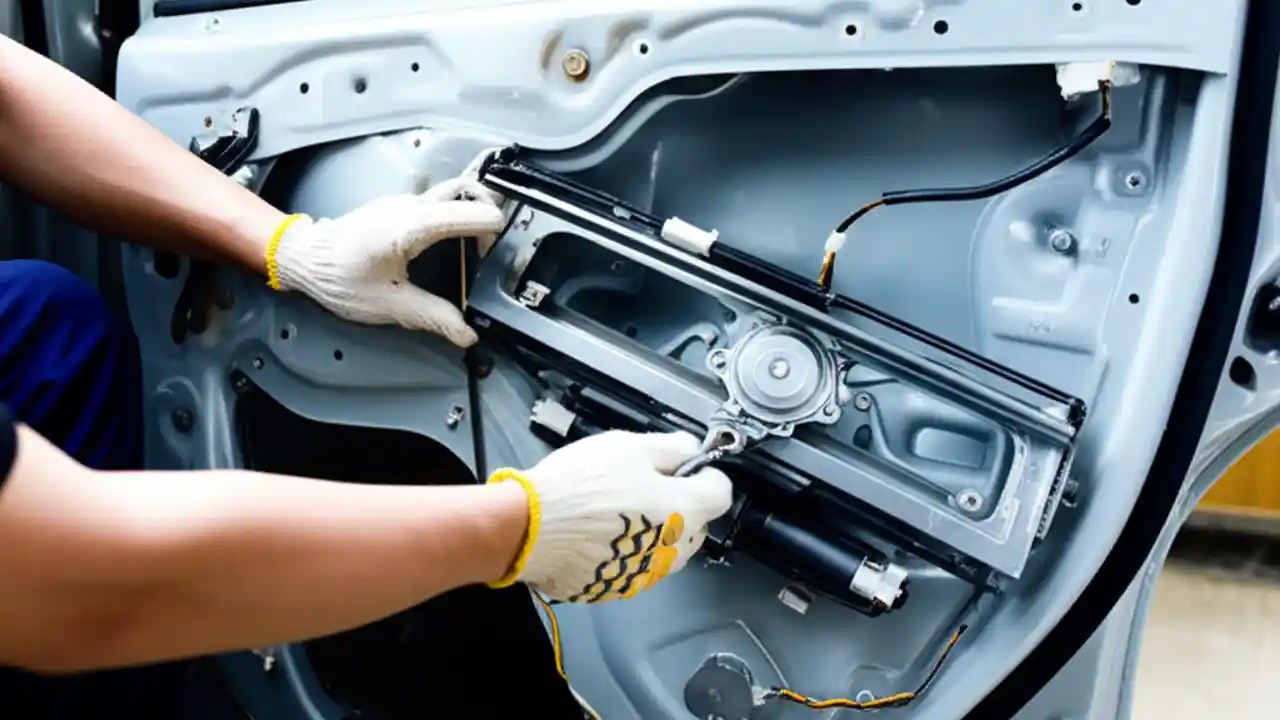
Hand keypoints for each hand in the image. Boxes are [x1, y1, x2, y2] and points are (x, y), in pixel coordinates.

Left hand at [269, 175, 504, 346]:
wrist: (304, 259)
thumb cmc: (338, 278)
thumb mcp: (391, 305)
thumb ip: (434, 317)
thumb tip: (466, 333)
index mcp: (412, 226)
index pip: (471, 212)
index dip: (492, 230)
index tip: (497, 252)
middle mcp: (410, 207)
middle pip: (466, 190)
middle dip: (488, 212)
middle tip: (492, 246)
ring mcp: (403, 203)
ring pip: (452, 192)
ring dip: (471, 211)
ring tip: (477, 245)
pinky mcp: (398, 207)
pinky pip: (436, 202)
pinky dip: (454, 215)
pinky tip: (451, 243)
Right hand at [487, 430, 733, 602]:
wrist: (528, 528)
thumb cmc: (578, 487)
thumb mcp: (629, 447)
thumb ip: (671, 448)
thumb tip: (690, 448)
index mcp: (684, 511)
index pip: (721, 493)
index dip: (705, 474)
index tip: (688, 466)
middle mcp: (671, 549)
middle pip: (696, 524)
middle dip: (680, 503)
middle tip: (644, 484)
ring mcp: (644, 574)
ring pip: (666, 549)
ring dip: (655, 530)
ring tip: (618, 510)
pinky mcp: (616, 587)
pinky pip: (635, 566)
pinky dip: (626, 551)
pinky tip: (599, 532)